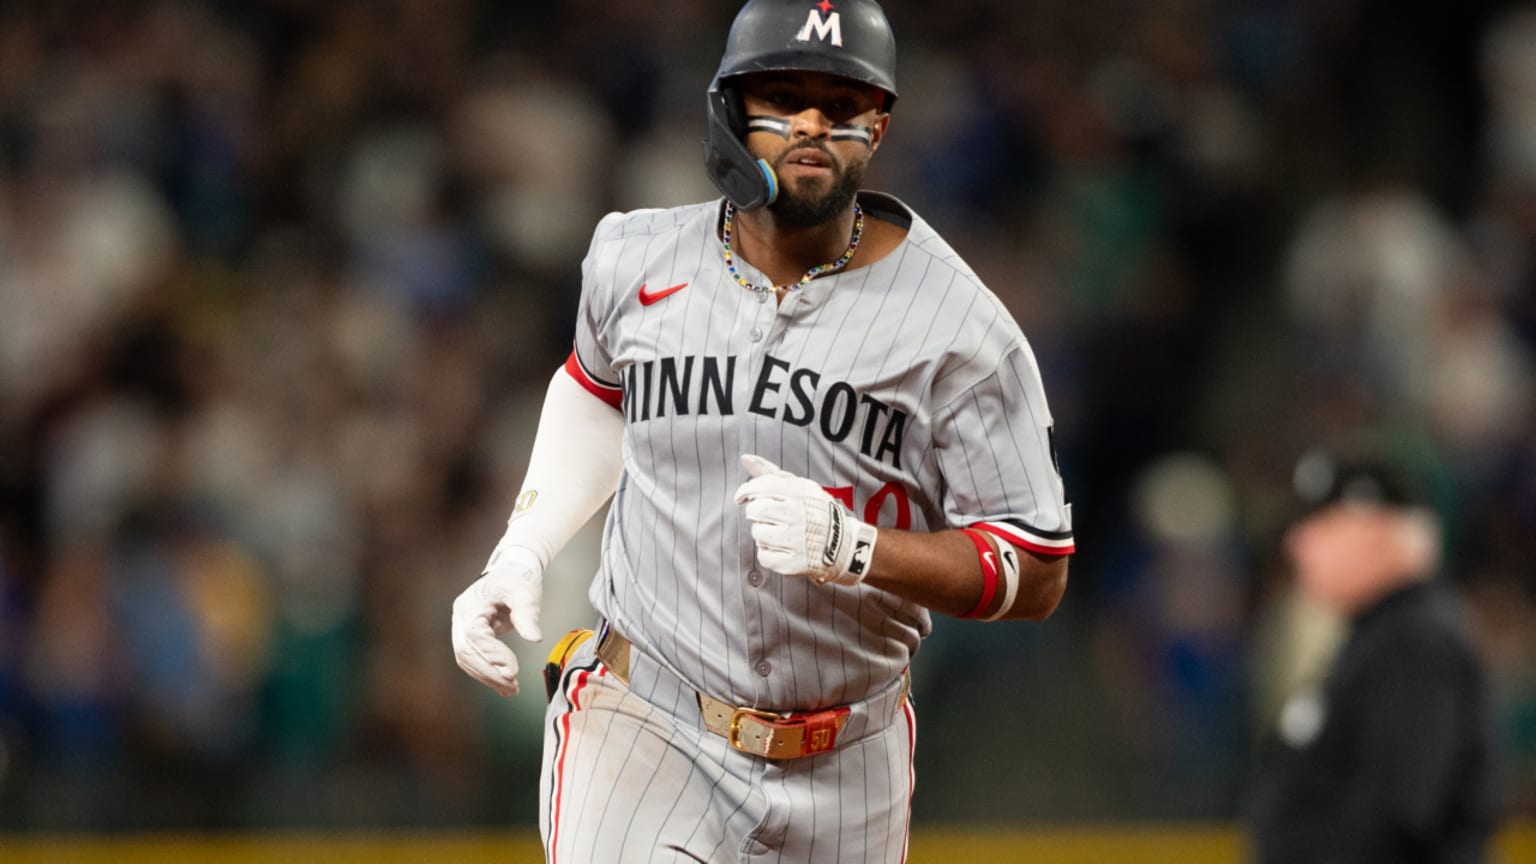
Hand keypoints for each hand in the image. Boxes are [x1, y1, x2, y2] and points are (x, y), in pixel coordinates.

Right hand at [451, 541, 543, 695]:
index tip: (513, 671)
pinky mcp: (470, 634)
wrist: (512, 570)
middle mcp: (461, 617)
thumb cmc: (518, 578)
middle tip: (512, 686)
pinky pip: (473, 658)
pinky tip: (503, 684)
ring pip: (466, 659)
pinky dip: (487, 673)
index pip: (474, 637)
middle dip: (489, 673)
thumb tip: (534, 638)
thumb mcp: (526, 591)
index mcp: (471, 605)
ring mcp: (462, 626)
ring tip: (510, 689)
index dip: (492, 656)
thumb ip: (528, 613)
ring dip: (487, 677)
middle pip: (465, 652)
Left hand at [733, 454, 877, 584]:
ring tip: (777, 532)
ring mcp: (798, 541)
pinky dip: (767, 553)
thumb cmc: (815, 512)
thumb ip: (771, 473)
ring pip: (757, 534)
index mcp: (801, 493)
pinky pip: (764, 557)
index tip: (741, 497)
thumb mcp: (800, 487)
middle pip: (755, 511)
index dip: (745, 491)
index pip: (761, 486)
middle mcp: (799, 516)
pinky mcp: (795, 564)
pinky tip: (781, 548)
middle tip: (766, 516)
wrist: (844, 544)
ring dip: (762, 533)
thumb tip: (745, 458)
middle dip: (756, 513)